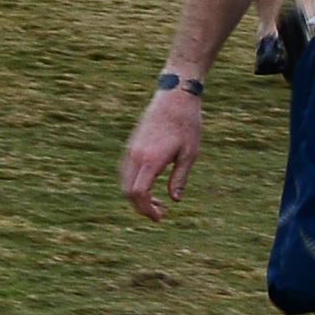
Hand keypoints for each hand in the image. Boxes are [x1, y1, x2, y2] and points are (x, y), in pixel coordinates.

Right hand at [120, 83, 205, 220]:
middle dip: (141, 207)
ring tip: (158, 201)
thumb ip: (180, 178)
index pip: (139, 193)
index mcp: (151, 159)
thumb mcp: (190, 154)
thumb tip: (175, 200)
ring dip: (137, 196)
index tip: (160, 217)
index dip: (147, 209)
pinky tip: (150, 185)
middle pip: (128, 191)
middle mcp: (136, 156)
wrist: (174, 97)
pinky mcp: (131, 145)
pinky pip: (126, 172)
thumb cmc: (187, 124)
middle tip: (160, 214)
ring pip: (125, 182)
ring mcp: (131, 150)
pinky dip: (134, 184)